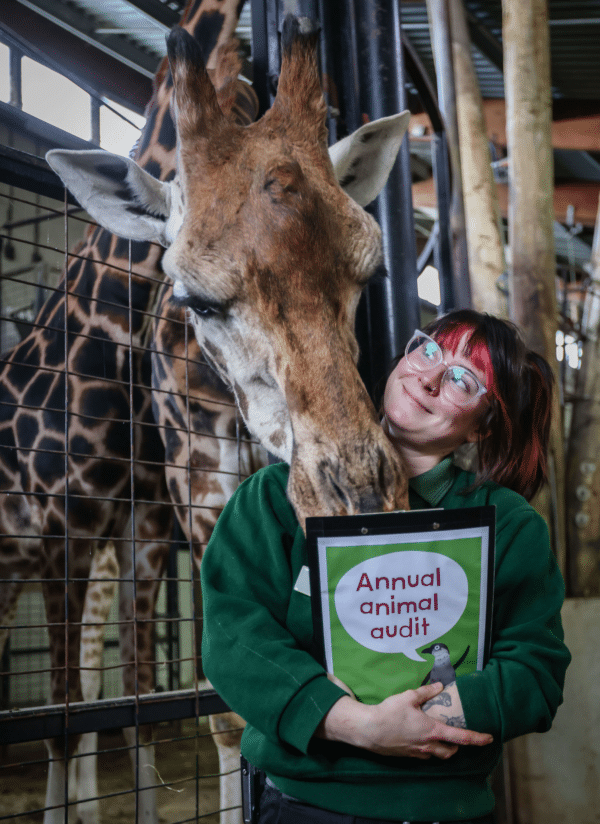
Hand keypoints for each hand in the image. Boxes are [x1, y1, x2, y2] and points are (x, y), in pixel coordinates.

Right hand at [317, 682, 492, 759]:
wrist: (369, 730)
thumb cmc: (389, 713)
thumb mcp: (408, 697)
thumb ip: (426, 692)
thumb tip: (439, 686)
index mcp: (432, 730)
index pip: (461, 737)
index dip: (477, 738)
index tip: (489, 738)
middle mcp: (428, 745)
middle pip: (451, 752)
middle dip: (457, 746)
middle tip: (457, 736)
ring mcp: (417, 752)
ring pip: (438, 756)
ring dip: (443, 749)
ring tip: (440, 738)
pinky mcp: (407, 756)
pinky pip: (424, 756)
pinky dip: (428, 750)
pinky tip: (421, 739)